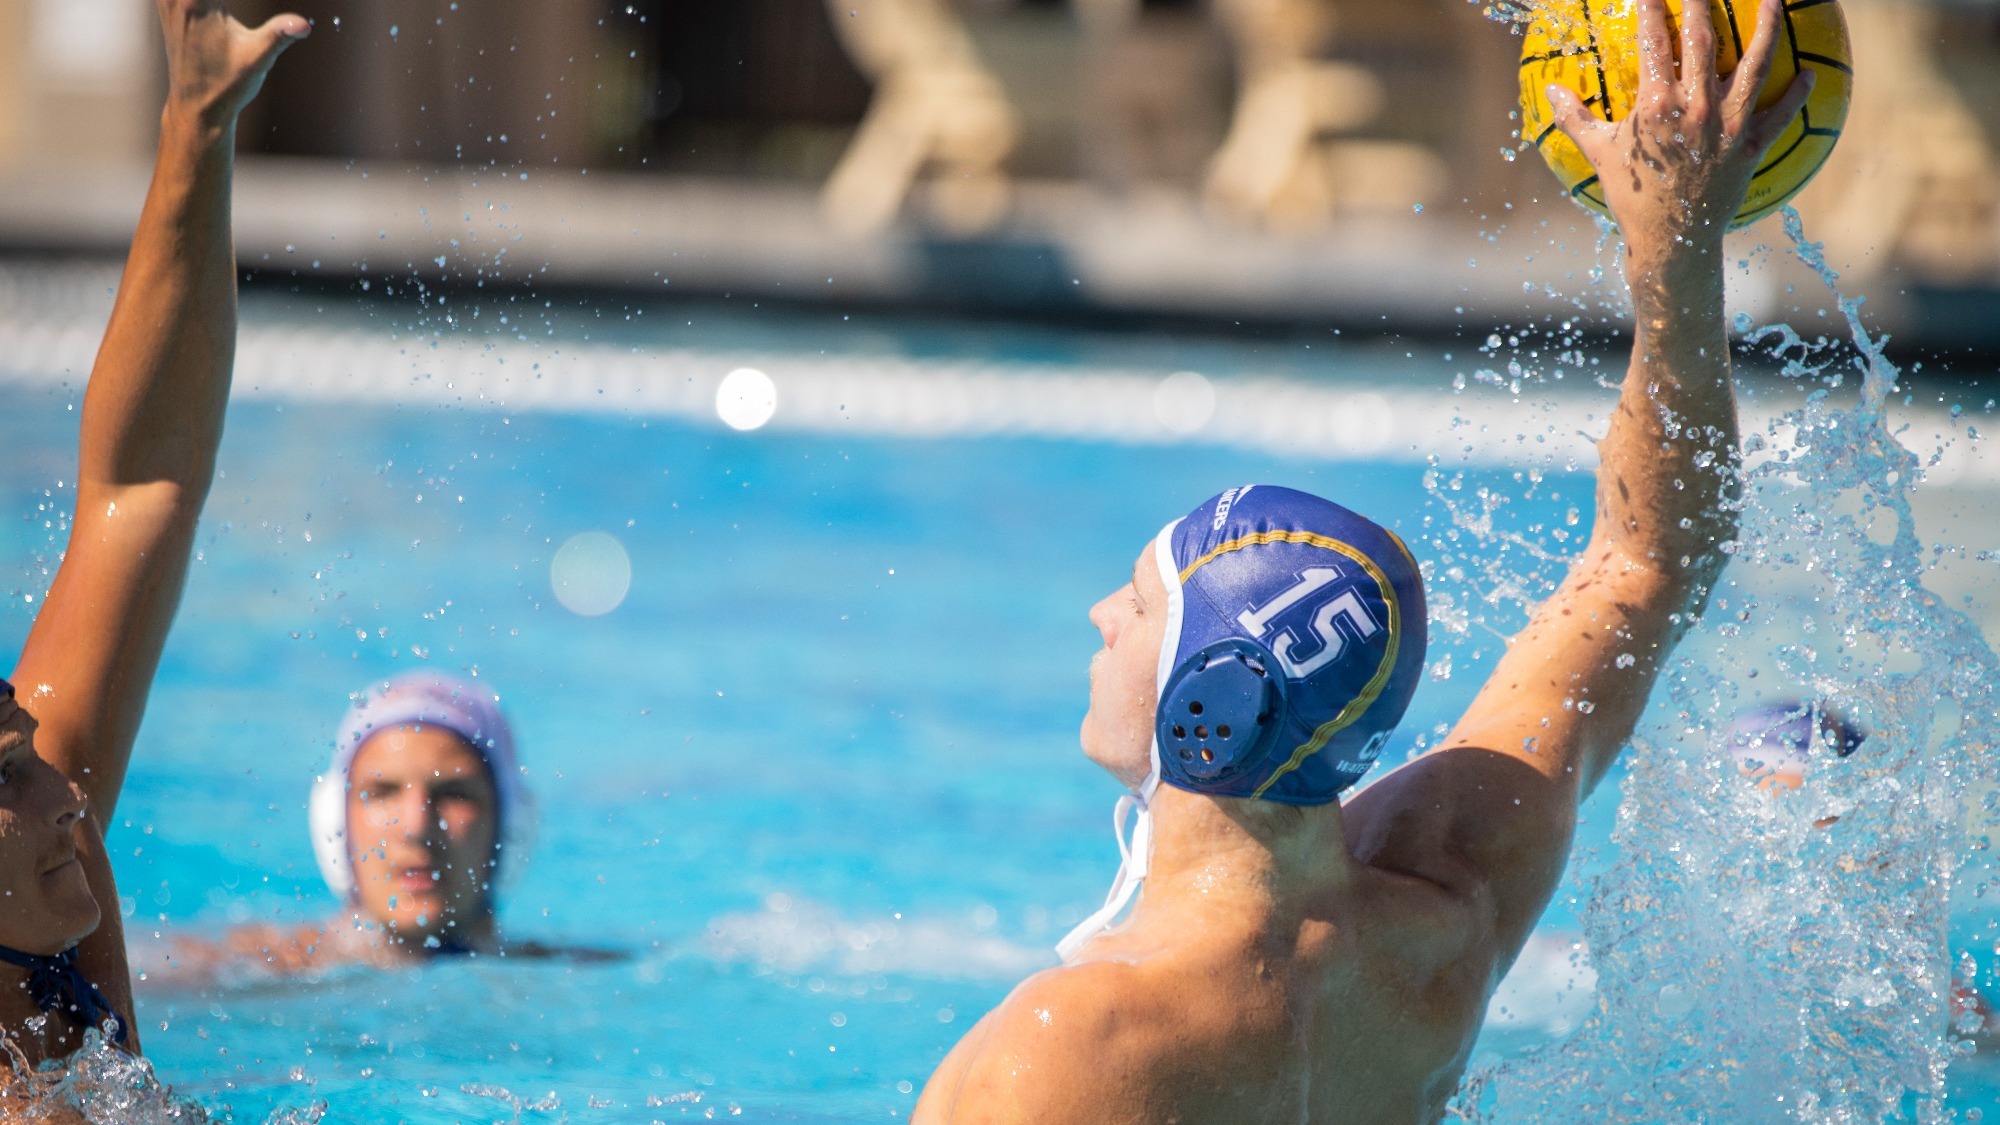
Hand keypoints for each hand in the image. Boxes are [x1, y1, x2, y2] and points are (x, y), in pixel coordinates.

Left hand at [158, 0, 307, 130]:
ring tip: (218, 5)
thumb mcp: (257, 59)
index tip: (230, 6)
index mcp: (197, 2)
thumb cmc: (227, 85)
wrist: (197, 106)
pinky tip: (202, 3)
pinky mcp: (167, 6)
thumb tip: (304, 25)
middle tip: (225, 9)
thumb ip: (279, 35)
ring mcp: (168, 0)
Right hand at [1546, 0, 1811, 266]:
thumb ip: (1575, 118)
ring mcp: (1729, 125)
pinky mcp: (1752, 146)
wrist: (1671, 242)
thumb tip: (1549, 91)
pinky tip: (1808, 74)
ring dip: (1766, 26)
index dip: (1652, 5)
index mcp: (1656, 105)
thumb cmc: (1632, 197)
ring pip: (1754, 63)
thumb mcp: (1599, 154)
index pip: (1653, 40)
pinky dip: (1796, 94)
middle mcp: (1696, 107)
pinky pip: (1781, 114)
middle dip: (1703, 0)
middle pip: (1703, 38)